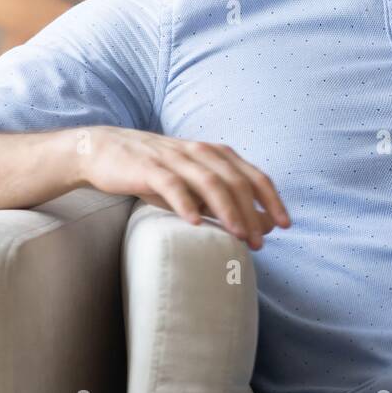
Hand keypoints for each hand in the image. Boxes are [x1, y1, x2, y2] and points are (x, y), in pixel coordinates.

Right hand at [74, 126, 290, 249]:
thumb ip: (224, 200)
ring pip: (210, 182)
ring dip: (228, 210)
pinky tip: (195, 223)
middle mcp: (202, 152)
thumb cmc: (157, 173)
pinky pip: (172, 185)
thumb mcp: (194, 185)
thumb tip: (260, 225)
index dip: (273, 200)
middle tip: (260, 243)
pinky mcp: (149, 168)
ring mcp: (176, 159)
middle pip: (237, 182)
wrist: (105, 150)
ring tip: (238, 236)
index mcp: (218, 155)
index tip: (286, 225)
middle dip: (253, 213)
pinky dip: (186, 203)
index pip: (255, 176)